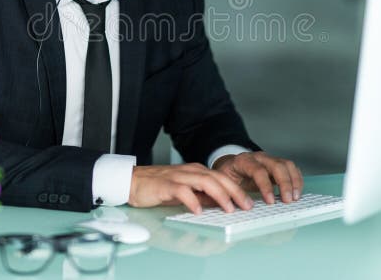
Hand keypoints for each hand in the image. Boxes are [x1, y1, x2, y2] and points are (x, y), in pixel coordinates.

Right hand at [128, 163, 254, 213]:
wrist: (132, 181)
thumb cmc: (158, 187)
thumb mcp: (185, 190)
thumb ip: (201, 195)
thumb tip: (220, 204)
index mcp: (196, 171)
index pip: (221, 178)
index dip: (237, 189)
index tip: (248, 202)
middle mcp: (190, 171)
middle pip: (218, 178)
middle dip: (235, 192)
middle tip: (246, 205)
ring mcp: (178, 176)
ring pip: (205, 181)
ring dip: (220, 195)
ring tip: (229, 208)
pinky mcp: (166, 185)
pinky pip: (182, 191)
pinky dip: (192, 200)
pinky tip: (198, 210)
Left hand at [212, 152, 302, 204]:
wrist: (230, 164)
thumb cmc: (228, 175)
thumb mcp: (224, 182)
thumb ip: (231, 193)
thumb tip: (241, 206)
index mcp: (243, 161)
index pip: (258, 171)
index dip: (266, 186)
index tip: (270, 201)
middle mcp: (259, 157)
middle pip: (277, 165)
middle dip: (285, 183)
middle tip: (287, 200)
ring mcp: (269, 159)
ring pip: (287, 165)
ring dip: (294, 181)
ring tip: (295, 198)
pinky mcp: (277, 164)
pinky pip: (291, 168)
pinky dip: (296, 180)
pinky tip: (296, 192)